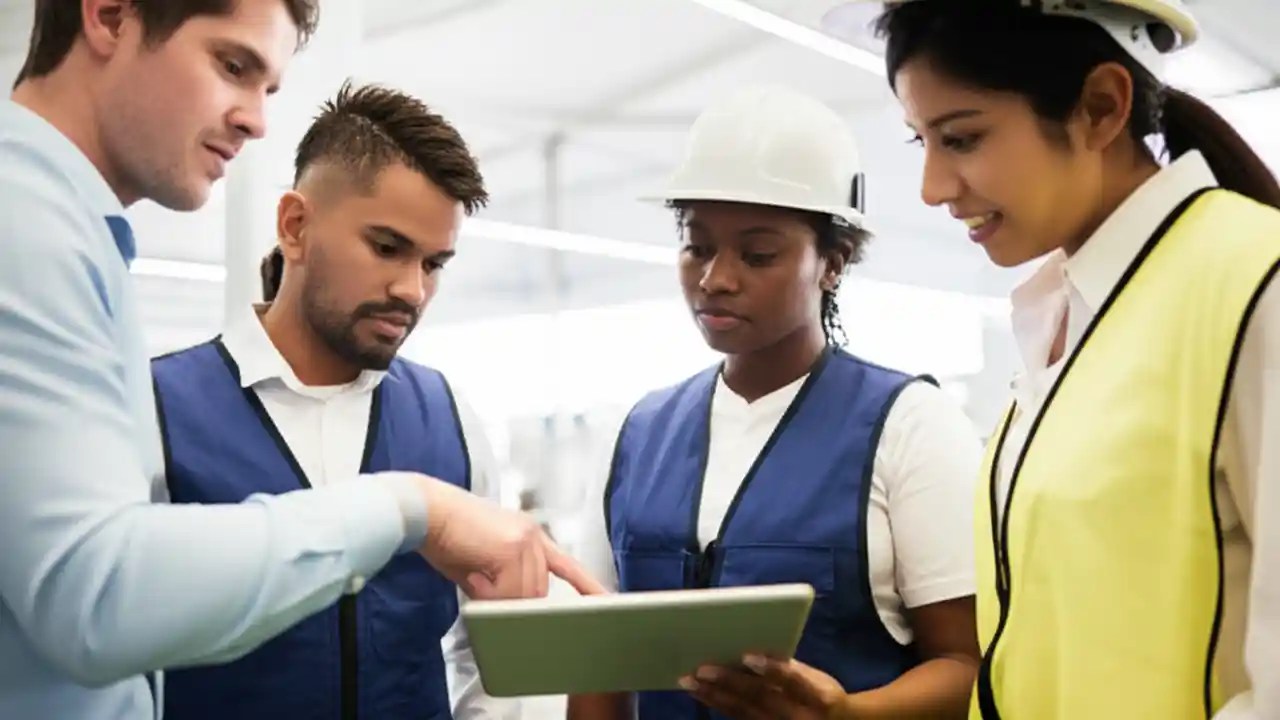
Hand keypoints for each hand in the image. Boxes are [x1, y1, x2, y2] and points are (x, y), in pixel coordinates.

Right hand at [414, 477, 606, 598]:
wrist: (426, 510)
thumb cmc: (445, 535)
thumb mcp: (481, 565)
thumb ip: (502, 584)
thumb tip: (508, 610)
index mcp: (530, 536)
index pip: (567, 565)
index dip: (587, 584)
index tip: (605, 600)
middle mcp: (534, 537)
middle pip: (536, 592)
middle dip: (509, 599)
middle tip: (478, 582)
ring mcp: (527, 541)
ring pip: (523, 595)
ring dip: (496, 597)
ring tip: (472, 573)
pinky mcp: (513, 548)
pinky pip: (508, 592)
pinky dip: (487, 593)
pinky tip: (472, 573)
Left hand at [679, 655, 845, 719]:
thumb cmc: (822, 693)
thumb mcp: (815, 678)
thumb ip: (787, 666)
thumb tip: (751, 646)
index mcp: (817, 697)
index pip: (792, 681)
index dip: (771, 669)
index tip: (747, 655)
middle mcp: (799, 717)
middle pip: (760, 698)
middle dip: (728, 683)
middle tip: (701, 668)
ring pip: (743, 712)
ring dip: (713, 696)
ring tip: (689, 680)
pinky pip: (738, 718)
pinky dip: (718, 704)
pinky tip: (701, 693)